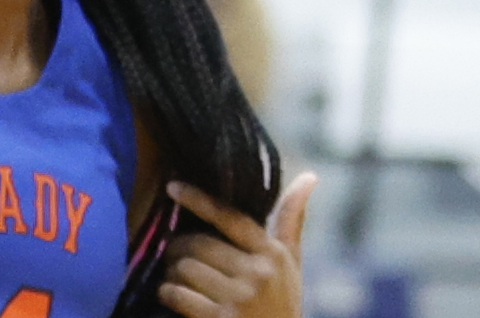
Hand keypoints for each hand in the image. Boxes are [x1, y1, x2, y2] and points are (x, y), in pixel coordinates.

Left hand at [157, 173, 314, 317]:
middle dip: (179, 246)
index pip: (230, 217)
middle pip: (201, 244)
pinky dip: (168, 292)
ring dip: (171, 271)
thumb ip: (292, 221)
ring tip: (172, 274)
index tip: (173, 187)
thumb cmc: (283, 305)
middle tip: (172, 250)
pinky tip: (168, 292)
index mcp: (272, 252)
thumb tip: (310, 175)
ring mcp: (238, 298)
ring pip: (186, 269)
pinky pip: (180, 296)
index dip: (198, 200)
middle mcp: (256, 272)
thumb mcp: (292, 265)